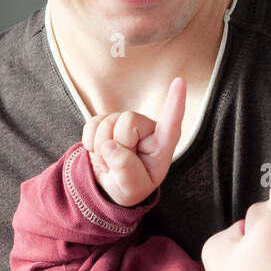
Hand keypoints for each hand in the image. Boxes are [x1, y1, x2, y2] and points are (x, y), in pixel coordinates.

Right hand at [81, 76, 185, 205]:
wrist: (109, 186)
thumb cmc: (128, 186)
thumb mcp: (132, 189)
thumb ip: (126, 171)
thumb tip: (111, 146)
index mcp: (161, 145)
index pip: (170, 123)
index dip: (175, 102)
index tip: (180, 82)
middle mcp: (146, 128)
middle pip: (127, 122)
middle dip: (115, 147)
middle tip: (117, 165)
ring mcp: (126, 122)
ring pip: (106, 123)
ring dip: (101, 148)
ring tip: (110, 161)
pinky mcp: (107, 119)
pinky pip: (92, 124)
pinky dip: (90, 143)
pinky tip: (99, 152)